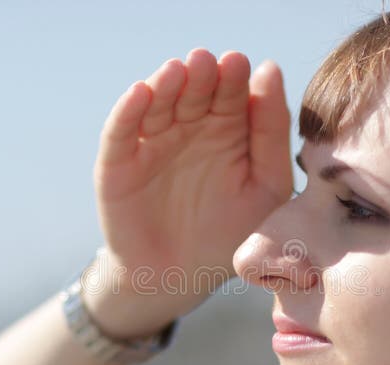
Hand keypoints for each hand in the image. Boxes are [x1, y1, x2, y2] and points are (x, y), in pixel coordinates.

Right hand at [92, 49, 291, 322]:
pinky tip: (141, 93)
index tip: (241, 63)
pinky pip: (122, 131)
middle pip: (194, 92)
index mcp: (228, 129)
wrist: (179, 278)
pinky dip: (129, 111)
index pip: (232, 94)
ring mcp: (151, 141)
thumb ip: (272, 133)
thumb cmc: (230, 233)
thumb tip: (270, 69)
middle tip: (208, 61)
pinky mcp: (118, 162)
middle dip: (201, 76)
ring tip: (178, 71)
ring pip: (158, 103)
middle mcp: (188, 128)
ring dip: (166, 84)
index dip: (234, 79)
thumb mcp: (267, 186)